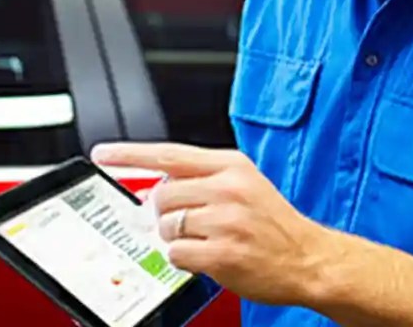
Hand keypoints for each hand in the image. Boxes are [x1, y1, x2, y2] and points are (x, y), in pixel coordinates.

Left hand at [91, 142, 335, 305]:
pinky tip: (209, 256)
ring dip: (177, 238)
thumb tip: (155, 188)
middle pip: (162, 195)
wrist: (309, 258)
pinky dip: (185, 259)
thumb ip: (203, 180)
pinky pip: (176, 254)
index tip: (103, 154)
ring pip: (166, 226)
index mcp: (233, 166)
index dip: (131, 154)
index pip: (169, 154)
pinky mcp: (222, 253)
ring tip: (206, 240)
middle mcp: (228, 188)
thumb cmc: (274, 224)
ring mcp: (226, 221)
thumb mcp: (245, 185)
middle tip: (189, 222)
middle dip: (164, 213)